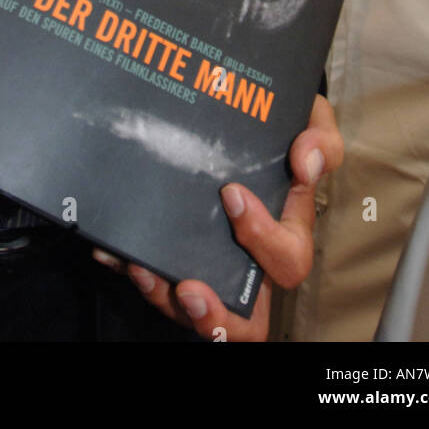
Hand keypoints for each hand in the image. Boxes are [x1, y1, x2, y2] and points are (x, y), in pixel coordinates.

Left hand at [94, 93, 342, 340]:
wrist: (245, 108)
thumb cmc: (282, 128)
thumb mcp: (309, 122)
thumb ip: (318, 137)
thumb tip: (307, 162)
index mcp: (287, 231)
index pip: (287, 257)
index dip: (263, 237)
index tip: (231, 194)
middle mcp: (250, 261)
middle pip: (248, 320)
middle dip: (220, 317)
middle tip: (190, 289)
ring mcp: (211, 263)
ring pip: (197, 310)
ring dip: (166, 299)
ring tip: (141, 271)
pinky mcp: (175, 254)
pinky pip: (158, 281)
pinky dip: (134, 270)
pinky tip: (110, 250)